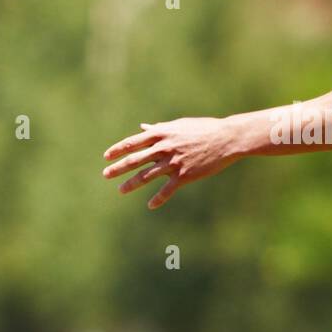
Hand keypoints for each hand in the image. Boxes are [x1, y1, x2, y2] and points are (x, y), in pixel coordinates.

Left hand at [103, 118, 243, 208]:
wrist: (226, 139)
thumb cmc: (204, 129)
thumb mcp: (179, 125)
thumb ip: (159, 129)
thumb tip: (143, 128)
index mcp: (162, 134)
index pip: (133, 142)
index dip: (117, 150)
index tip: (106, 157)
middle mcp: (164, 148)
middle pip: (134, 160)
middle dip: (118, 168)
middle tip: (105, 175)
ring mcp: (173, 162)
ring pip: (146, 176)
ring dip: (131, 184)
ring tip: (121, 190)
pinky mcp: (184, 175)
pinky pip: (167, 190)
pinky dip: (158, 199)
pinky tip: (150, 205)